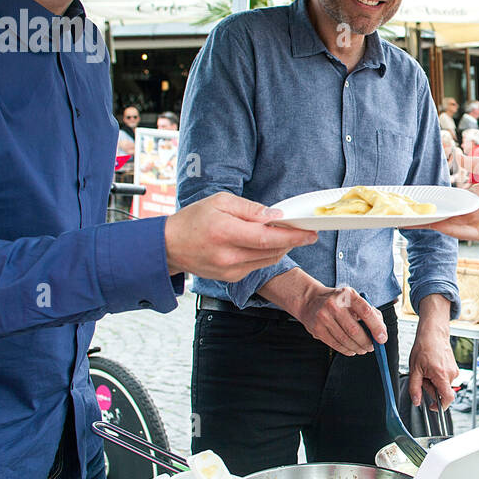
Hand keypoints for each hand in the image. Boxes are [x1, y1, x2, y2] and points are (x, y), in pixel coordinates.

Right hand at [164, 192, 315, 281]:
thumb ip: (250, 209)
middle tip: (307, 232)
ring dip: (281, 248)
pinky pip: (257, 266)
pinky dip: (267, 254)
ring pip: (267, 260)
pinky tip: (267, 243)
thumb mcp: (220, 201)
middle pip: (271, 251)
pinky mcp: (231, 277)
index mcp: (224, 232)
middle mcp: (228, 256)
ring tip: (289, 234)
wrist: (169, 246)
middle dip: (292, 241)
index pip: (266, 237)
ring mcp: (230, 270)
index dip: (291, 235)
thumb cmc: (193, 220)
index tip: (309, 232)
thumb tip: (274, 215)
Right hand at [293, 284, 387, 355]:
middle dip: (366, 342)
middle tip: (372, 347)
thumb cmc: (338, 301)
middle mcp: (334, 304)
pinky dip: (346, 350)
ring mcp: (323, 316)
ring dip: (357, 348)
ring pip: (345, 340)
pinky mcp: (316, 328)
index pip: (366, 312)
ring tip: (362, 349)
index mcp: (348, 295)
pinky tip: (352, 350)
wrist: (309, 300)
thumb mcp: (353, 298)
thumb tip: (382, 331)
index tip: (382, 339)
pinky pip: (335, 344)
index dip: (376, 327)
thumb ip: (369, 311)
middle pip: (354, 330)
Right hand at [408, 153, 478, 248]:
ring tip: (407, 220)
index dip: (435, 196)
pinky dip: (447, 229)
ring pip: (449, 222)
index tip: (417, 194)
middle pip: (446, 211)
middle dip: (427, 210)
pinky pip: (462, 232)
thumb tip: (458, 155)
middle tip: (402, 209)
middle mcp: (476, 210)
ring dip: (430, 222)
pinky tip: (431, 225)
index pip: (452, 196)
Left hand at [409, 326, 457, 409]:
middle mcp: (451, 374)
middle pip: (442, 391)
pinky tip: (432, 366)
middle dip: (431, 388)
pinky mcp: (454, 368)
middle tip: (422, 376)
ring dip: (433, 382)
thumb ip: (414, 388)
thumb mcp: (414, 369)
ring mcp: (454, 370)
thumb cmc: (424, 347)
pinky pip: (445, 378)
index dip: (440, 406)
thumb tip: (416, 401)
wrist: (433, 333)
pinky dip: (437, 376)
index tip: (433, 407)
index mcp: (442, 375)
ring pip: (443, 385)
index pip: (448, 398)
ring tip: (427, 369)